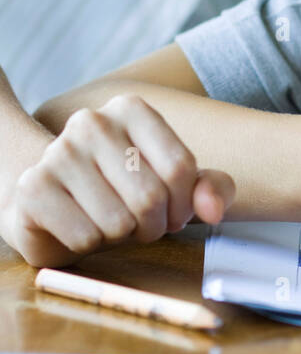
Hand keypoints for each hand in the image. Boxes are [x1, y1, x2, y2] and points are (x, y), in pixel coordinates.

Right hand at [0, 95, 234, 266]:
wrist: (53, 200)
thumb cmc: (122, 191)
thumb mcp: (175, 185)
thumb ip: (210, 189)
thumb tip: (213, 210)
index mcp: (130, 109)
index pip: (180, 167)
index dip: (184, 206)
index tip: (173, 214)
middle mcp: (92, 122)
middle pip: (150, 196)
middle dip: (153, 225)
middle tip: (140, 224)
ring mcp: (58, 152)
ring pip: (118, 221)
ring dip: (120, 236)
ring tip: (108, 222)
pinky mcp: (34, 188)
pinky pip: (85, 237)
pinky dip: (89, 244)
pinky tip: (80, 226)